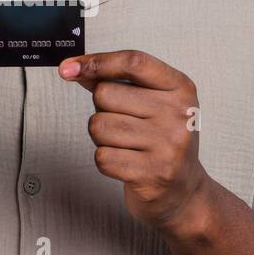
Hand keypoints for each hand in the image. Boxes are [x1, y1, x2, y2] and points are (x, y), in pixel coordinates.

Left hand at [59, 50, 208, 231]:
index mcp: (181, 89)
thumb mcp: (153, 103)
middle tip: (125, 124)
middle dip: (102, 109)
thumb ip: (118, 82)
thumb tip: (75, 68)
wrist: (185, 193)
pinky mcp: (152, 174)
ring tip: (127, 145)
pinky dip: (106, 160)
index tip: (69, 68)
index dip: (96, 62)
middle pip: (105, 94)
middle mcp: (178, 115)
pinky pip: (102, 157)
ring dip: (102, 138)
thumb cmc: (163, 142)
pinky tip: (126, 163)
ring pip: (99, 126)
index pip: (133, 62)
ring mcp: (167, 146)